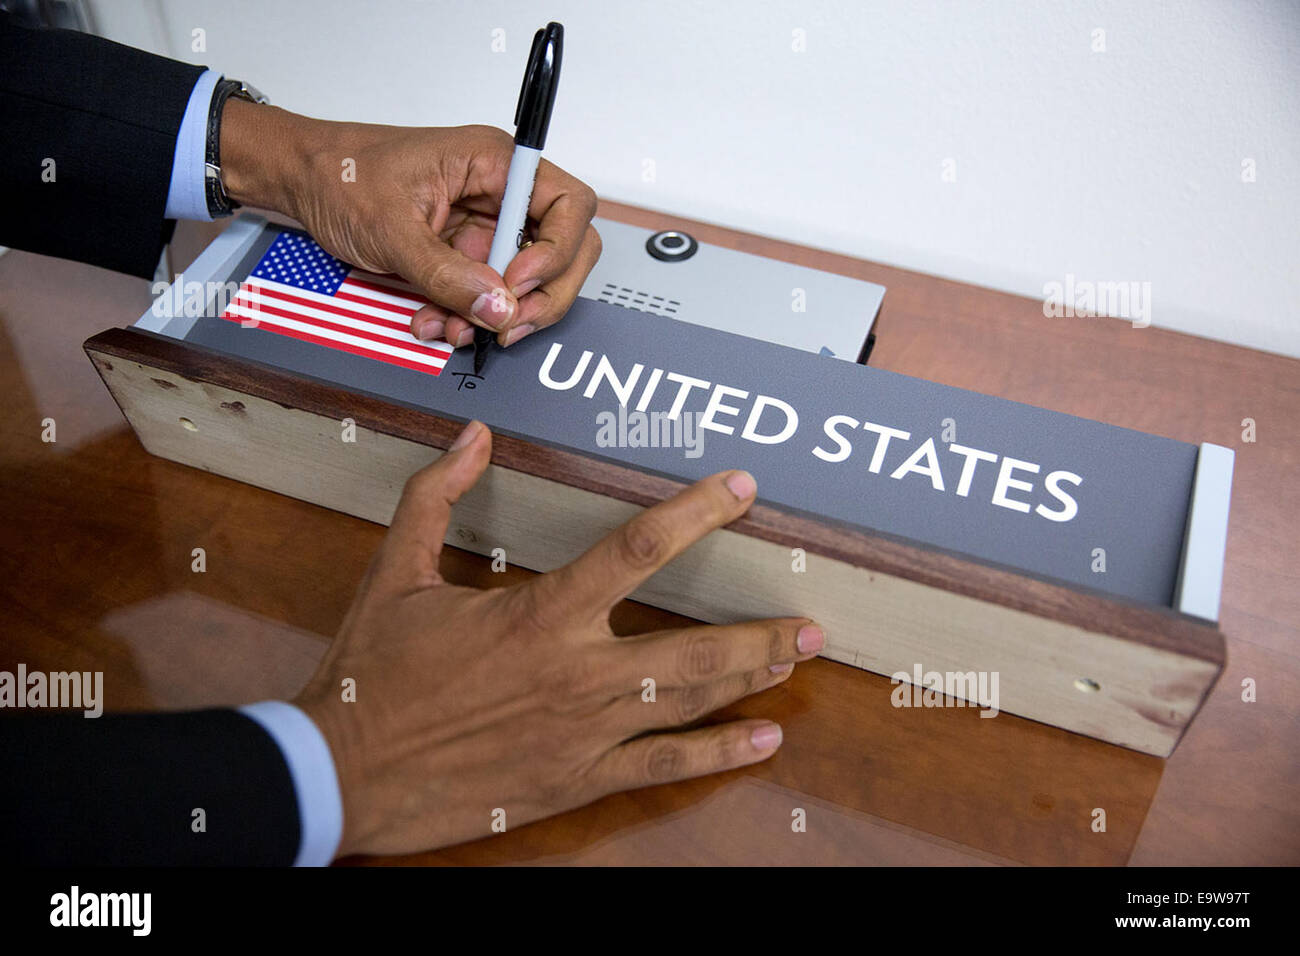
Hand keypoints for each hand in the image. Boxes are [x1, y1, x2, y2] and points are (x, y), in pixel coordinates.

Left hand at [220, 99, 600, 348]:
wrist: (304, 182)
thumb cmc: (343, 175)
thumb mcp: (392, 228)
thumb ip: (447, 274)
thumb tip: (498, 308)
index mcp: (494, 163)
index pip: (570, 205)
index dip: (557, 251)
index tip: (518, 282)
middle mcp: (502, 192)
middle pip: (566, 249)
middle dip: (542, 295)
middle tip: (508, 324)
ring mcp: (487, 226)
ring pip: (529, 281)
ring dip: (500, 315)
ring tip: (455, 329)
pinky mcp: (468, 253)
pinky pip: (488, 294)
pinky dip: (469, 316)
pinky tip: (437, 321)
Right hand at [293, 420, 824, 856]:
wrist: (340, 774)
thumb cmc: (369, 674)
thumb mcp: (397, 573)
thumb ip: (436, 497)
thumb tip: (472, 437)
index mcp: (538, 615)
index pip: (637, 549)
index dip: (698, 513)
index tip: (742, 490)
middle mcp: (576, 674)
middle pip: (694, 647)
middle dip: (760, 631)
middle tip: (811, 619)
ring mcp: (584, 734)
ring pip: (690, 704)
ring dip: (753, 681)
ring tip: (798, 661)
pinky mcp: (576, 781)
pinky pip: (661, 767)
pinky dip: (718, 755)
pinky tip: (764, 741)